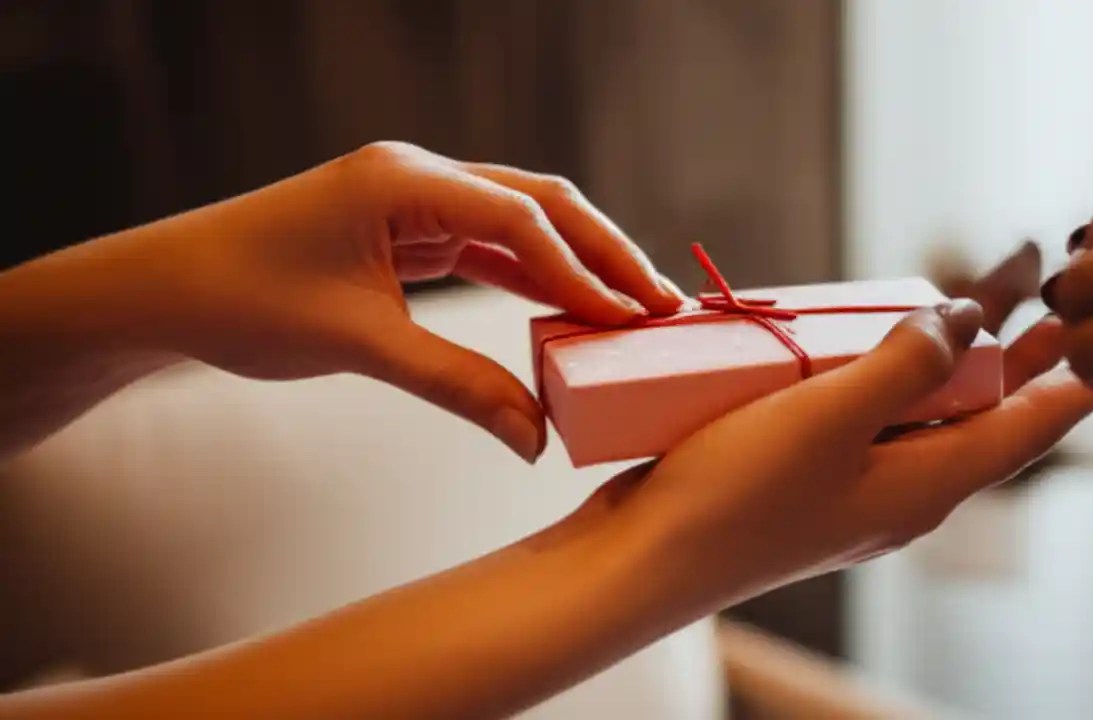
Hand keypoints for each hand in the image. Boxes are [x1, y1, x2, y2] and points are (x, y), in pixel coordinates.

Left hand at [89, 142, 684, 460]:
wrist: (167, 292)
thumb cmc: (244, 301)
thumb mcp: (360, 344)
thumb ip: (455, 384)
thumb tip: (532, 435)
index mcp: (404, 180)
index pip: (521, 217)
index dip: (583, 270)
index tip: (630, 318)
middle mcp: (417, 176)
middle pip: (537, 203)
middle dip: (601, 252)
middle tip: (659, 303)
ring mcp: (413, 200)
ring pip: (518, 223)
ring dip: (572, 265)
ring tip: (630, 309)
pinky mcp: (406, 229)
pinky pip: (486, 248)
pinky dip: (529, 278)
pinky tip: (567, 310)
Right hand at [580, 301, 1092, 607]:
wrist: (644, 559)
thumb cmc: (739, 493)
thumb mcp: (833, 417)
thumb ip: (909, 365)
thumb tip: (968, 321)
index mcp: (926, 486)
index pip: (1025, 432)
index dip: (1068, 387)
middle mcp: (897, 493)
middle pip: (975, 423)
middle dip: (1012, 366)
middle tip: (1047, 310)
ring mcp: (847, 492)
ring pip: (913, 422)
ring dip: (938, 370)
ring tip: (962, 320)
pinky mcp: (800, 482)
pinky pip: (858, 426)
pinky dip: (873, 384)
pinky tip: (853, 354)